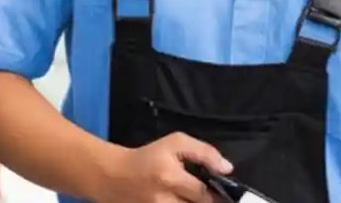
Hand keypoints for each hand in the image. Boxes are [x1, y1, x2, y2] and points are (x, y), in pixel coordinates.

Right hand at [92, 132, 233, 202]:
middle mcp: (163, 200)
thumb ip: (203, 152)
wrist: (114, 176)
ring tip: (193, 196)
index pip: (205, 194)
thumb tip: (227, 169)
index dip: (220, 195)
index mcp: (170, 178)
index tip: (224, 193)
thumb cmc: (148, 158)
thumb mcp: (174, 143)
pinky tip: (182, 201)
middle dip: (209, 202)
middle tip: (212, 196)